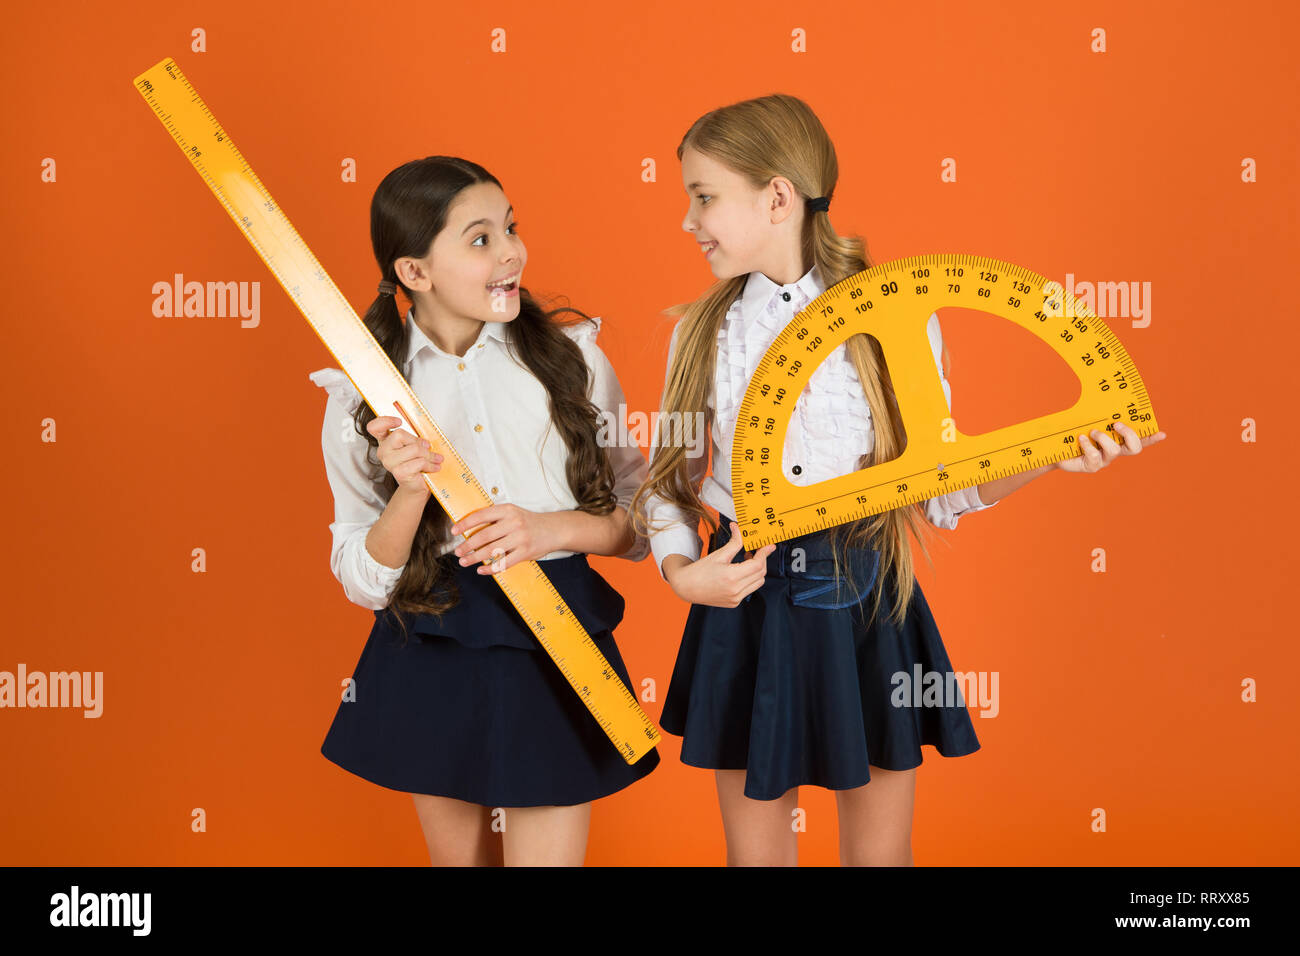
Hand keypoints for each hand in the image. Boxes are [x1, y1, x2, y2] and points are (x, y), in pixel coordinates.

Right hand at [367, 416, 442, 494]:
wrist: (417, 484)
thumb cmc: (417, 462)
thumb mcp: (416, 444)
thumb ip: (415, 435)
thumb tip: (424, 430)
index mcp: (385, 440)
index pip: (375, 427)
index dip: (385, 421)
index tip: (399, 421)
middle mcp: (383, 451)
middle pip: (399, 434)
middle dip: (418, 441)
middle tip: (428, 447)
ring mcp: (389, 463)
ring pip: (413, 449)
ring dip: (429, 454)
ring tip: (435, 459)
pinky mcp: (399, 473)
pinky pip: (419, 462)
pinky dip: (430, 464)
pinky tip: (434, 467)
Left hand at [450, 504, 566, 574]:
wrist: (555, 529)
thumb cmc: (529, 522)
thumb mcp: (513, 513)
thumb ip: (495, 519)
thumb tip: (470, 530)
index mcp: (508, 510)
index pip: (481, 516)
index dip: (465, 524)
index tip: (453, 531)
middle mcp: (514, 523)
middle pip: (484, 536)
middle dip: (467, 546)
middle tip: (458, 552)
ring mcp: (520, 538)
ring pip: (492, 551)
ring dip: (475, 558)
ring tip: (464, 562)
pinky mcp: (525, 552)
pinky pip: (504, 563)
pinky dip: (490, 569)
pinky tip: (481, 570)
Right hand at [664, 522, 776, 607]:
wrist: (686, 587)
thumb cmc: (699, 570)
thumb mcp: (719, 554)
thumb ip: (735, 542)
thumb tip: (740, 529)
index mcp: (731, 577)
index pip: (757, 565)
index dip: (764, 554)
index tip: (768, 545)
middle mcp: (735, 590)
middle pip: (760, 573)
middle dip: (761, 560)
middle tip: (756, 549)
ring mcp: (735, 598)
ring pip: (758, 582)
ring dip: (757, 570)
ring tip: (747, 560)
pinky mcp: (734, 603)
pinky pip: (750, 589)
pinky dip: (750, 579)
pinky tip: (741, 571)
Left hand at [1056, 421, 1166, 473]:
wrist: (1054, 448)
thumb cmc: (1072, 431)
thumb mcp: (1086, 419)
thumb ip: (1097, 410)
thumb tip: (1098, 384)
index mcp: (1117, 439)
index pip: (1139, 439)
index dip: (1151, 438)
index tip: (1162, 433)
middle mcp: (1114, 450)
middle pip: (1135, 448)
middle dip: (1129, 434)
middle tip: (1117, 424)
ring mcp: (1104, 460)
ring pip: (1115, 451)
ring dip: (1105, 438)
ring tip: (1093, 431)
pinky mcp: (1091, 466)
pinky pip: (1095, 456)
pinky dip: (1088, 445)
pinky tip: (1080, 438)